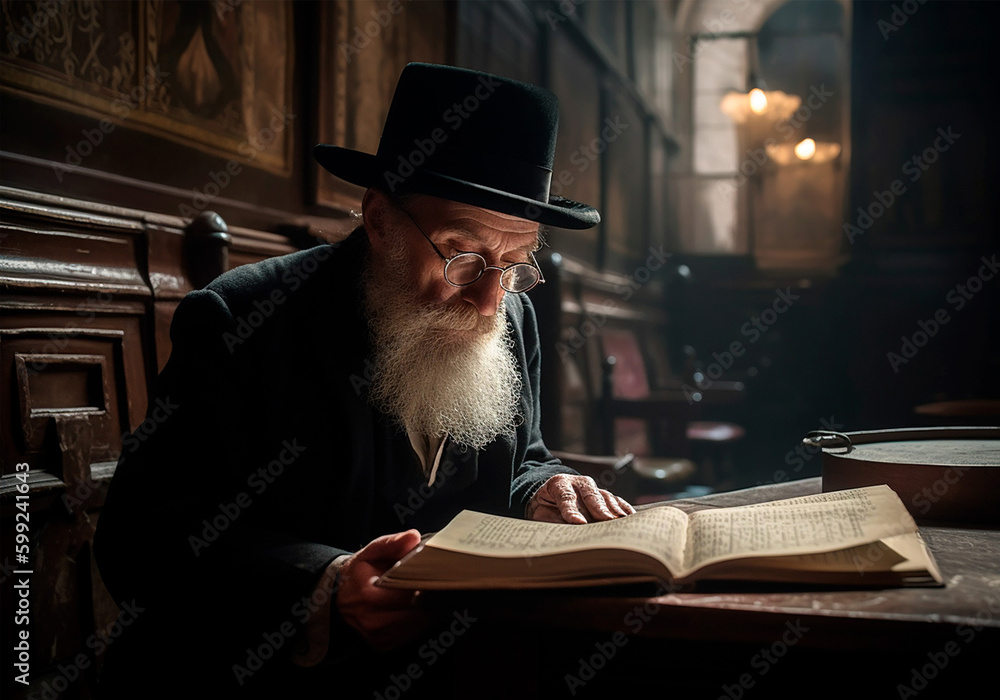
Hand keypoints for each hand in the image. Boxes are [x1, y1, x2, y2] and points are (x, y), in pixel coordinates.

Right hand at [335, 530, 430, 650]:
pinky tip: (413, 610)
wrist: (340, 596)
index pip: (408, 593)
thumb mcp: (371, 552)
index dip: (422, 583)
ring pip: (415, 626)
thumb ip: (392, 543)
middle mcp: (372, 620)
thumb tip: (413, 537)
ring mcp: (377, 636)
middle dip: (426, 599)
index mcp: (369, 596)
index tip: (430, 575)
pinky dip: (416, 624)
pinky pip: (409, 636)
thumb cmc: (359, 573)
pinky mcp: (382, 644)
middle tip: (429, 586)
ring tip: (421, 597)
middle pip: (415, 613)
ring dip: (423, 612)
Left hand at [526, 474, 634, 523]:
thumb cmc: (544, 509)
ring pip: (605, 498)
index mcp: (559, 484)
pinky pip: (616, 501)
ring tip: (621, 524)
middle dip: (599, 509)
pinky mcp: (604, 495)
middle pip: (591, 496)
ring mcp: (593, 488)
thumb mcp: (540, 514)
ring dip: (614, 511)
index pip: (566, 498)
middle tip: (606, 521)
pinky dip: (624, 509)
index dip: (572, 511)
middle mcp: (578, 483)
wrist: (548, 497)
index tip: (578, 523)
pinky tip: (631, 518)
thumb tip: (567, 533)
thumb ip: (552, 521)